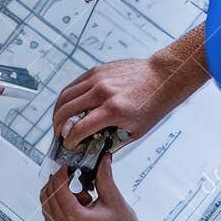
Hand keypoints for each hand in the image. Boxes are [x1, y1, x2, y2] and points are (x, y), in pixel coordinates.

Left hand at [39, 159, 148, 220]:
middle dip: (59, 183)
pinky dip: (60, 209)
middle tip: (76, 179)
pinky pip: (52, 219)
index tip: (68, 166)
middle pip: (47, 197)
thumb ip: (104, 176)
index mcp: (75, 218)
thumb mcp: (115, 200)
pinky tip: (80, 209)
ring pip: (47, 208)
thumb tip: (102, 159)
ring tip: (83, 198)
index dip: (61, 173)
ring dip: (59, 196)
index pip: (56, 188)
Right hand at [52, 56, 178, 145]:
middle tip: (58, 135)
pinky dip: (67, 96)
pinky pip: (74, 84)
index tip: (68, 146)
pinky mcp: (97, 70)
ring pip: (65, 95)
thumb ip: (112, 142)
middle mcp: (102, 92)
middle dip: (57, 126)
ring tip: (58, 122)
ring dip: (57, 111)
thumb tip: (94, 150)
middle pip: (66, 110)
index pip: (79, 128)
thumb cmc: (152, 105)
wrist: (162, 78)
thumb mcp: (135, 131)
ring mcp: (98, 78)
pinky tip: (68, 106)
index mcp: (113, 110)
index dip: (69, 140)